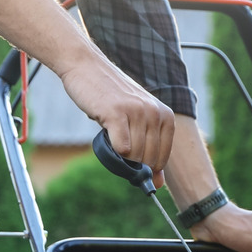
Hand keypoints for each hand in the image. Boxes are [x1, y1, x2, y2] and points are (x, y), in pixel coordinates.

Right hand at [59, 56, 173, 172]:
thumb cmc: (110, 98)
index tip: (132, 160)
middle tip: (118, 146)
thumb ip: (150, 152)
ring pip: (134, 156)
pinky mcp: (117, 113)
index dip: (146, 167)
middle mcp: (155, 113)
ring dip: (119, 155)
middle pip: (147, 160)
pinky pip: (122, 148)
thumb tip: (158, 185)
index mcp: (165, 116)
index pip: (161, 159)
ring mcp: (137, 112)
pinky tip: (108, 135)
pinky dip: (113, 150)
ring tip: (112, 136)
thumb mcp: (137, 122)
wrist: (86, 67)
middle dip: (131, 163)